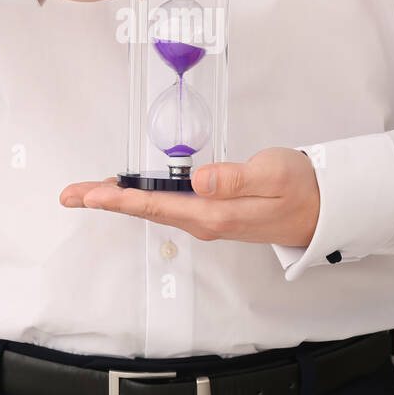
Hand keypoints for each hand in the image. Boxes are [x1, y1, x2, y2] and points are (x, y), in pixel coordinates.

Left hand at [59, 147, 319, 247]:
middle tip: (69, 195)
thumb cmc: (302, 188)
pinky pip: (168, 207)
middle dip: (106, 201)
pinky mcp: (214, 212)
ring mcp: (208, 219)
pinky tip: (130, 192)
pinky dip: (143, 199)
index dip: (117, 199)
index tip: (86, 196)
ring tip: (88, 192)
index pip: (155, 205)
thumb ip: (236, 178)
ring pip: (154, 209)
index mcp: (214, 212)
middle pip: (146, 210)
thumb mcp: (273, 174)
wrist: (325, 209)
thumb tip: (199, 180)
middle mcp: (205, 220)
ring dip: (120, 200)